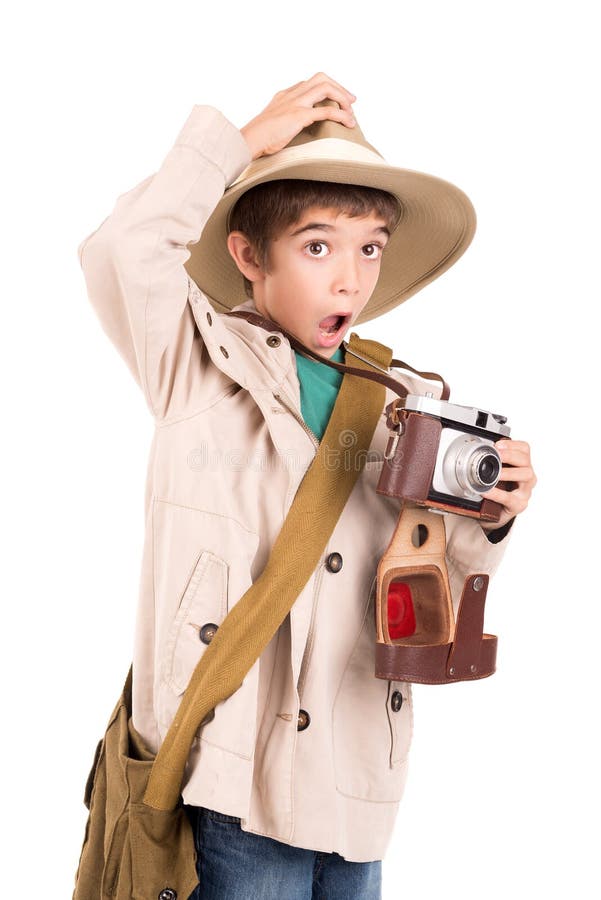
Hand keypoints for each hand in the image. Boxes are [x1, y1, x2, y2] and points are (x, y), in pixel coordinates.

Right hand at [240, 72, 356, 160]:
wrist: (247, 141)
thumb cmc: (257, 139)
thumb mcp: (272, 125)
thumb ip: (284, 121)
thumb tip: (292, 132)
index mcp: (285, 95)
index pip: (310, 82)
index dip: (327, 88)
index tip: (338, 99)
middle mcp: (291, 94)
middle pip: (321, 78)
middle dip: (339, 87)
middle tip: (351, 101)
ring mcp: (295, 103)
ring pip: (326, 88)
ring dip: (342, 98)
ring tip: (351, 112)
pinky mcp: (298, 116)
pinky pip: (326, 111)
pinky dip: (341, 116)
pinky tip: (349, 123)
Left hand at [480, 439, 536, 530]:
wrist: (494, 513)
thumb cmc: (497, 490)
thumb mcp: (496, 474)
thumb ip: (493, 462)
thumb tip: (478, 450)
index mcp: (522, 465)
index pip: (524, 449)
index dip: (512, 444)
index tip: (498, 444)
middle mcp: (527, 476)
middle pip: (526, 461)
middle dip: (511, 455)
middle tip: (497, 455)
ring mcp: (525, 491)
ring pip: (526, 476)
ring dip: (509, 472)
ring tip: (496, 474)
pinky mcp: (519, 505)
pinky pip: (509, 498)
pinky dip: (497, 494)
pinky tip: (487, 491)